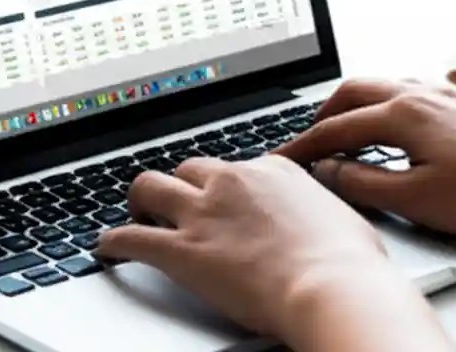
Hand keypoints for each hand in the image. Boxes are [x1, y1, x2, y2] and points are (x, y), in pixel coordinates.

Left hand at [97, 155, 420, 345]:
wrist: (333, 288)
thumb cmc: (349, 263)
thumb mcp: (343, 217)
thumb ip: (319, 210)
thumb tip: (323, 221)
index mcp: (272, 170)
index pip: (234, 167)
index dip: (224, 186)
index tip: (222, 199)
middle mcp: (233, 182)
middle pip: (189, 169)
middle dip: (180, 186)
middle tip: (176, 205)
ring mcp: (204, 213)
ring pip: (149, 187)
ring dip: (139, 201)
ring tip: (135, 214)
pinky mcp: (182, 250)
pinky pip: (132, 237)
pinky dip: (113, 241)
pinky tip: (107, 247)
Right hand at [275, 71, 455, 241]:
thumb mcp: (413, 200)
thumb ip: (361, 182)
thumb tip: (328, 169)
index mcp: (403, 112)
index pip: (337, 128)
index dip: (304, 147)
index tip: (282, 160)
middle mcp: (424, 92)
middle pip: (358, 90)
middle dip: (327, 113)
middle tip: (309, 139)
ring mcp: (452, 95)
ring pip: (392, 84)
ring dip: (364, 102)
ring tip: (351, 126)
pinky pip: (433, 86)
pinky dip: (411, 94)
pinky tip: (418, 102)